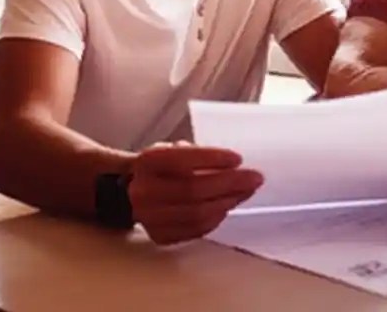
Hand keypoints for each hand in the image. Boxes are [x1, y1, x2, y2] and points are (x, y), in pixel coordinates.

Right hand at [128, 141, 262, 244]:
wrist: (131, 192)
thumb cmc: (162, 168)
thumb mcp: (174, 150)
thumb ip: (200, 155)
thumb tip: (236, 167)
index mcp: (148, 161)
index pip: (182, 160)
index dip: (212, 159)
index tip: (238, 158)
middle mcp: (144, 190)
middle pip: (193, 190)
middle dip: (230, 184)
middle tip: (255, 178)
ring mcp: (149, 216)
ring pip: (197, 213)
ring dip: (227, 202)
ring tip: (245, 192)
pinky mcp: (159, 235)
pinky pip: (195, 230)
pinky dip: (216, 218)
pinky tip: (227, 206)